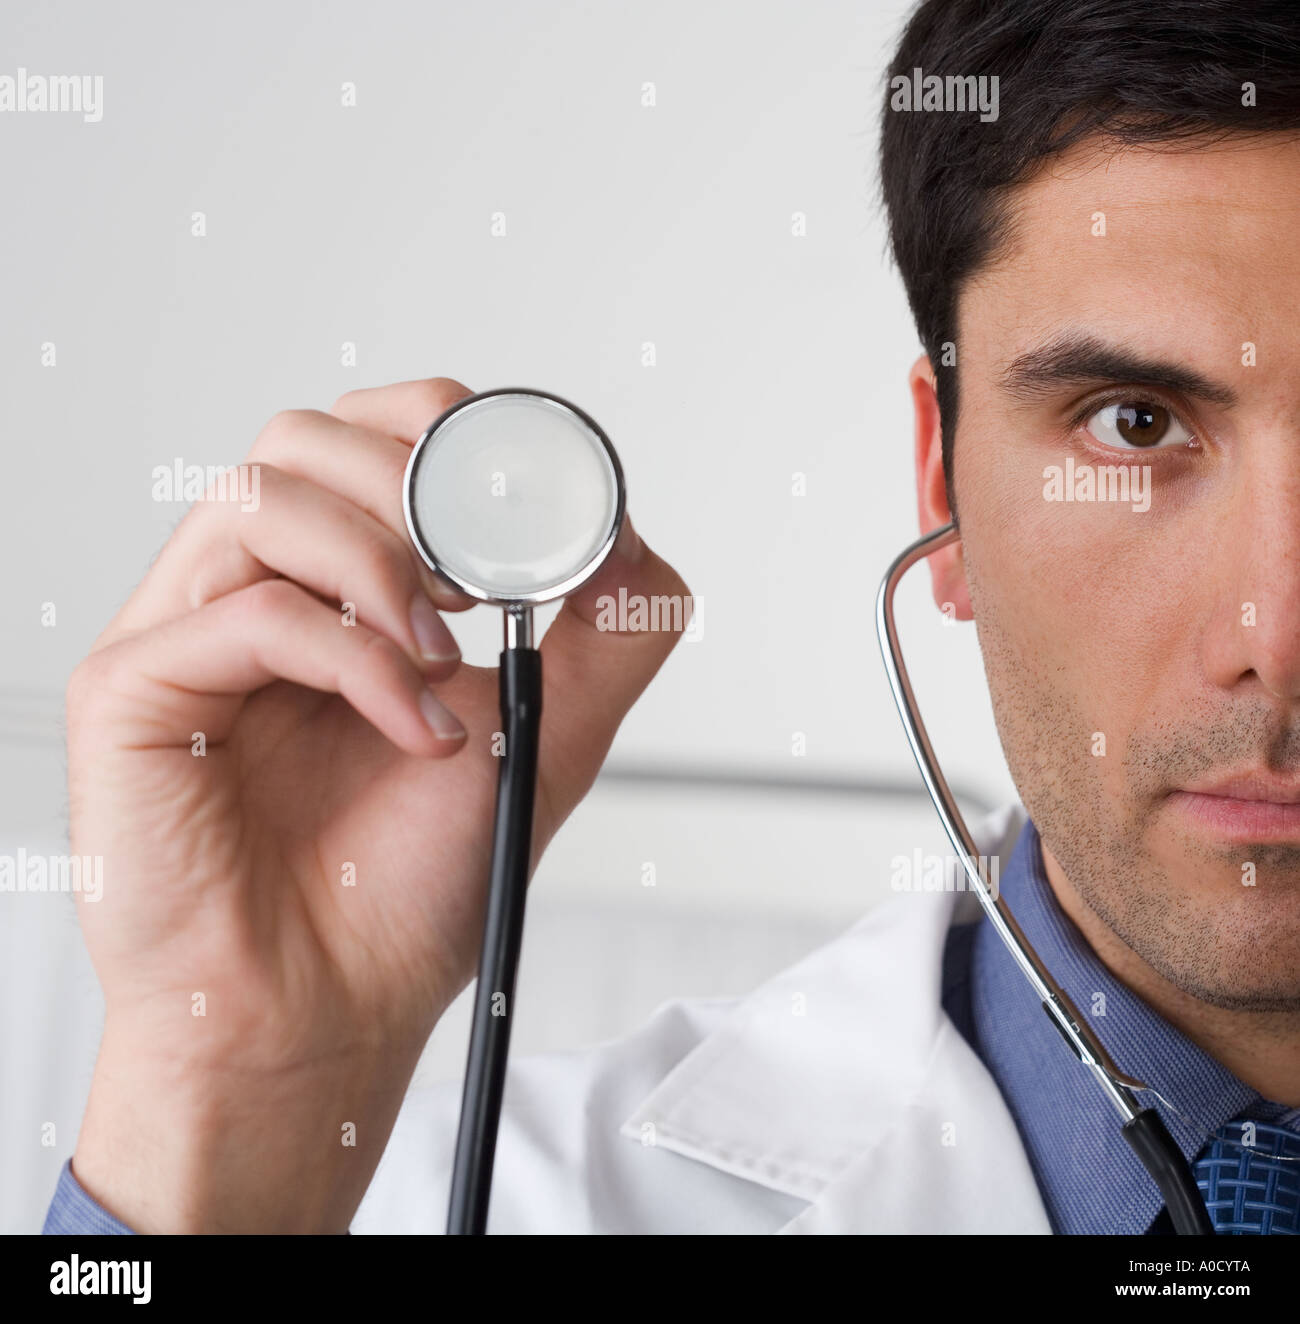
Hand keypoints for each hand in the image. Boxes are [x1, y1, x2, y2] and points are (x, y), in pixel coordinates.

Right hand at [67, 377, 689, 1231]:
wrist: (329, 1014)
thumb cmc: (412, 884)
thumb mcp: (546, 734)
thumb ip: (605, 633)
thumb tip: (629, 535)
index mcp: (330, 589)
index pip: (361, 437)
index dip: (440, 427)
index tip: (521, 488)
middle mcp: (250, 594)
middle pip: (302, 439)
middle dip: (413, 484)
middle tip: (482, 579)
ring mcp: (185, 635)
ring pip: (263, 497)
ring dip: (383, 562)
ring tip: (444, 656)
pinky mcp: (133, 690)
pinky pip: (244, 610)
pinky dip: (354, 655)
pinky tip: (416, 726)